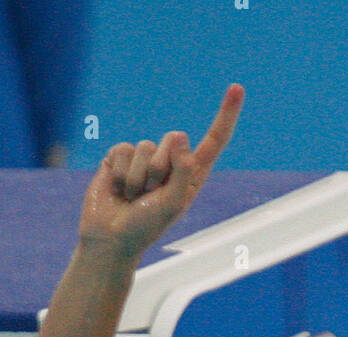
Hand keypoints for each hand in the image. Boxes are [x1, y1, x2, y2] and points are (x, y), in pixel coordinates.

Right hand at [78, 83, 244, 257]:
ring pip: (146, 146)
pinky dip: (121, 173)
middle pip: (173, 139)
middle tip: (150, 195)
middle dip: (160, 168)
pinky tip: (118, 189)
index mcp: (191, 175)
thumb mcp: (172, 204)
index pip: (214, 141)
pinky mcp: (120, 157)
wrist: (110, 237)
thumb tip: (180, 136)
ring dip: (138, 177)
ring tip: (133, 197)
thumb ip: (183, 171)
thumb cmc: (145, 227)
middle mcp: (171, 163)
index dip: (225, 115)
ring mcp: (145, 158)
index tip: (237, 88)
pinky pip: (123, 149)